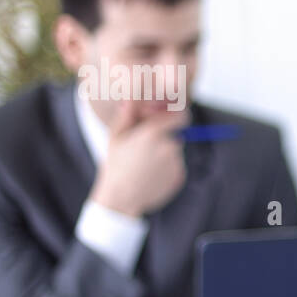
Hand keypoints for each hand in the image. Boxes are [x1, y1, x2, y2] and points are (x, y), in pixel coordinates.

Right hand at [89, 102, 187, 217]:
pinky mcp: (180, 177)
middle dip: (165, 140)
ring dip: (165, 156)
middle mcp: (169, 146)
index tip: (174, 118)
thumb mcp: (116, 137)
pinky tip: (151, 176)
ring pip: (175, 153)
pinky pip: (176, 168)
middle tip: (145, 151)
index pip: (181, 116)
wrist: (122, 197)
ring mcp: (176, 163)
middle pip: (175, 136)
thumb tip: (132, 99)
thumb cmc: (116, 164)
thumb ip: (127, 116)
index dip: (177, 117)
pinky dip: (167, 171)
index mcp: (154, 133)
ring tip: (145, 166)